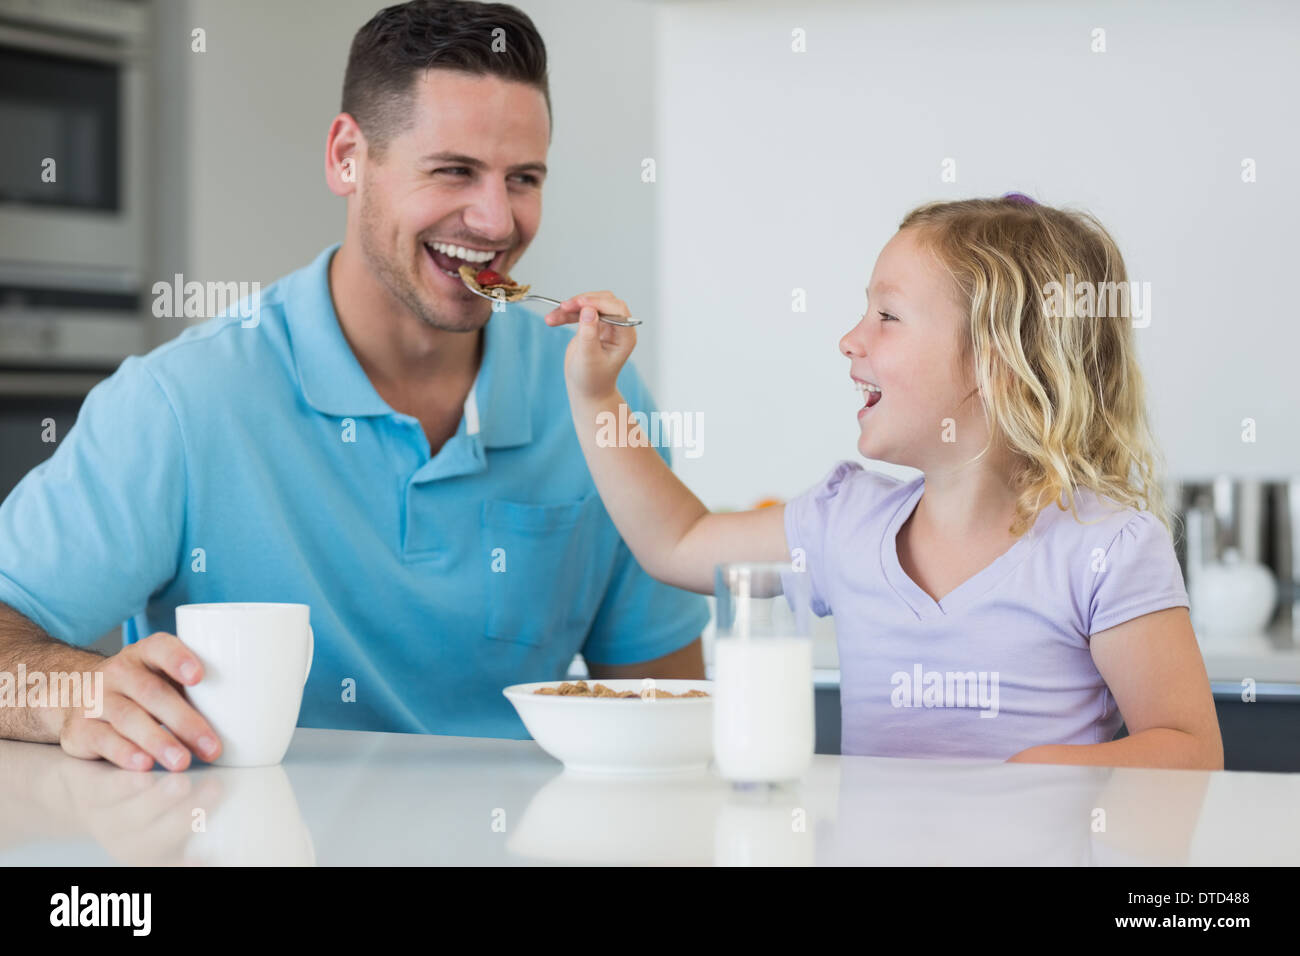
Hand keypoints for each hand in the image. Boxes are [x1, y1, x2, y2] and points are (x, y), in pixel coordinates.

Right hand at [56, 632, 221, 770]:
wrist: (81, 698)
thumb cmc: (143, 690)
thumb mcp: (166, 679)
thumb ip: (198, 690)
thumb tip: (248, 719)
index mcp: (145, 653)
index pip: (161, 647)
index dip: (179, 659)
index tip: (200, 676)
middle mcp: (118, 672)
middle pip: (152, 692)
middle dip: (185, 721)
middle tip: (211, 746)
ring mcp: (96, 699)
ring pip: (129, 718)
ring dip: (159, 741)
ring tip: (183, 761)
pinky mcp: (81, 729)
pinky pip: (104, 740)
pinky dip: (126, 753)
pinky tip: (144, 764)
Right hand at [544, 291, 635, 403]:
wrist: (586, 390)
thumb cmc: (591, 379)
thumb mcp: (588, 358)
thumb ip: (589, 334)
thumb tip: (588, 310)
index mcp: (625, 336)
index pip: (617, 310)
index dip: (598, 302)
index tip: (579, 303)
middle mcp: (619, 327)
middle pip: (604, 301)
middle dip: (583, 302)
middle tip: (564, 307)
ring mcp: (606, 324)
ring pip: (590, 304)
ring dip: (571, 308)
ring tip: (552, 317)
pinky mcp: (594, 324)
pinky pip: (581, 311)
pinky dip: (567, 314)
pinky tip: (552, 319)